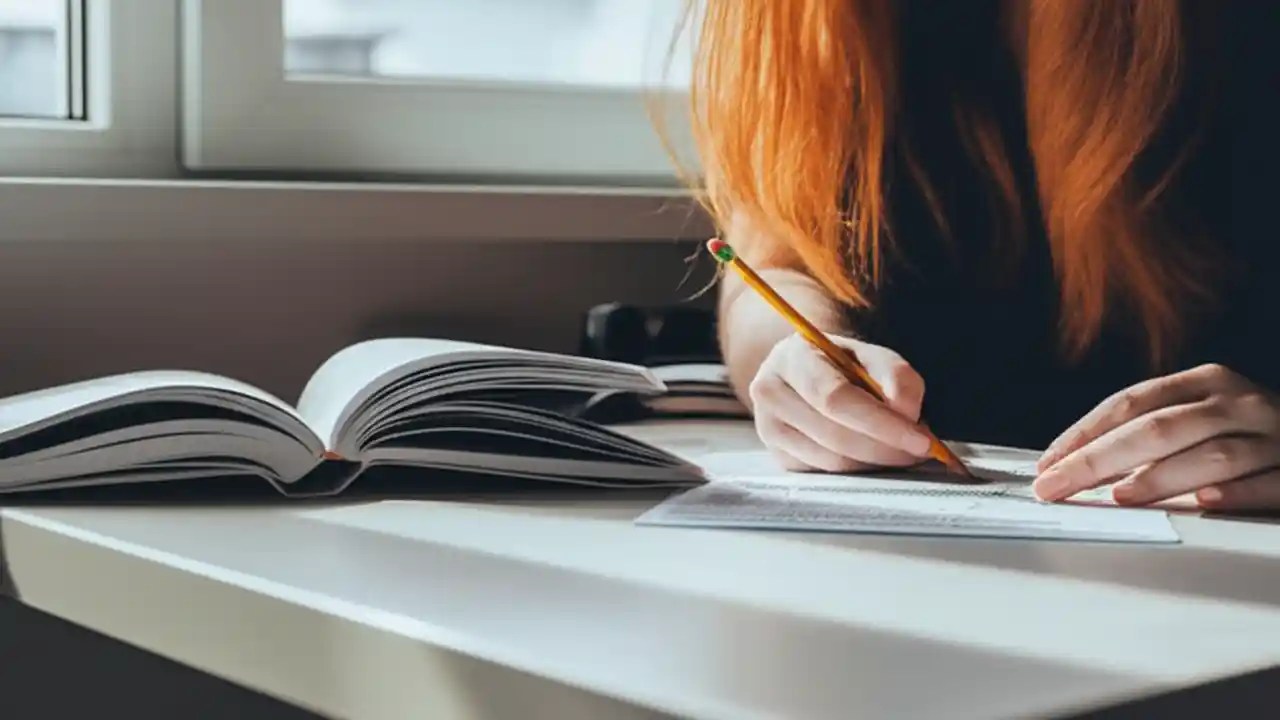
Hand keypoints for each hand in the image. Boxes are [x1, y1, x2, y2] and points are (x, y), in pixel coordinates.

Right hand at [750, 333, 933, 471]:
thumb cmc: (840, 364)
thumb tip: (906, 415)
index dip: (882, 424)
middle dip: (886, 449)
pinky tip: (874, 455)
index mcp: (792, 357)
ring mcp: (767, 428)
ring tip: (902, 450)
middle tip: (921, 451)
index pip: (836, 398)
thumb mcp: (870, 356)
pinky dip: (859, 469)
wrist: (804, 374)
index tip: (922, 441)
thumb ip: (896, 376)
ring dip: (876, 462)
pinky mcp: (777, 456)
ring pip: (832, 462)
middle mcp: (769, 393)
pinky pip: (826, 474)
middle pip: (835, 436)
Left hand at [1034, 363, 1279, 510]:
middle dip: (1099, 459)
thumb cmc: (1249, 433)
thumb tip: (1073, 464)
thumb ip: (1150, 431)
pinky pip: (1266, 484)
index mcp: (1206, 382)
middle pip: (1158, 428)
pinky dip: (1235, 494)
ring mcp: (1274, 437)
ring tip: (1120, 495)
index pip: (1132, 403)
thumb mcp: (1201, 415)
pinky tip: (1205, 505)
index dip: (1085, 434)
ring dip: (1161, 478)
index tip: (1048, 464)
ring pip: (1211, 456)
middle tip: (1058, 485)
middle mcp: (1239, 403)